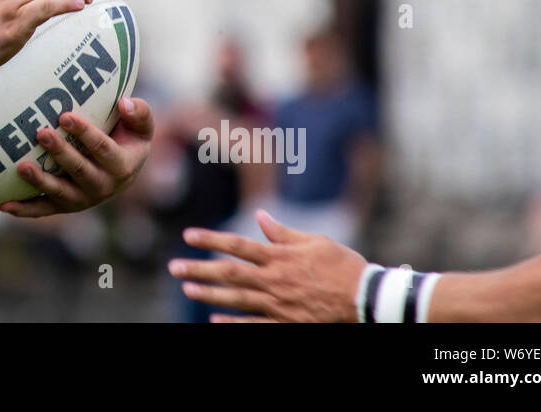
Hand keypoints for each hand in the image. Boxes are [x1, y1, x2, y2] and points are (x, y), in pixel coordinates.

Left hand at [0, 96, 152, 216]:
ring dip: (40, 182)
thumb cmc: (129, 137)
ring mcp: (83, 199)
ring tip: (21, 166)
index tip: (65, 116)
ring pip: (60, 193)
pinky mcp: (65, 206)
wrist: (123, 168)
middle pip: (79, 170)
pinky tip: (5, 204)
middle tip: (41, 132)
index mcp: (122, 167)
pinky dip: (25, 209)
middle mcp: (103, 187)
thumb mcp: (141, 125)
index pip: (103, 149)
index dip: (85, 133)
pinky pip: (44, 210)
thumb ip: (139, 112)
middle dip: (60, 153)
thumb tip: (123, 103)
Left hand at [168, 210, 365, 321]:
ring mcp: (279, 304)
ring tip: (187, 290)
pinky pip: (255, 325)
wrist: (367, 298)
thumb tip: (259, 215)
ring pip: (236, 299)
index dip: (211, 240)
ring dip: (209, 295)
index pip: (237, 245)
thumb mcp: (314, 241)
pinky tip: (213, 320)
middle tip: (174, 267)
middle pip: (229, 273)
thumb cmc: (343, 265)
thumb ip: (282, 232)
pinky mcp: (287, 323)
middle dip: (199, 269)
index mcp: (280, 256)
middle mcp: (274, 279)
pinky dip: (233, 323)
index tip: (187, 235)